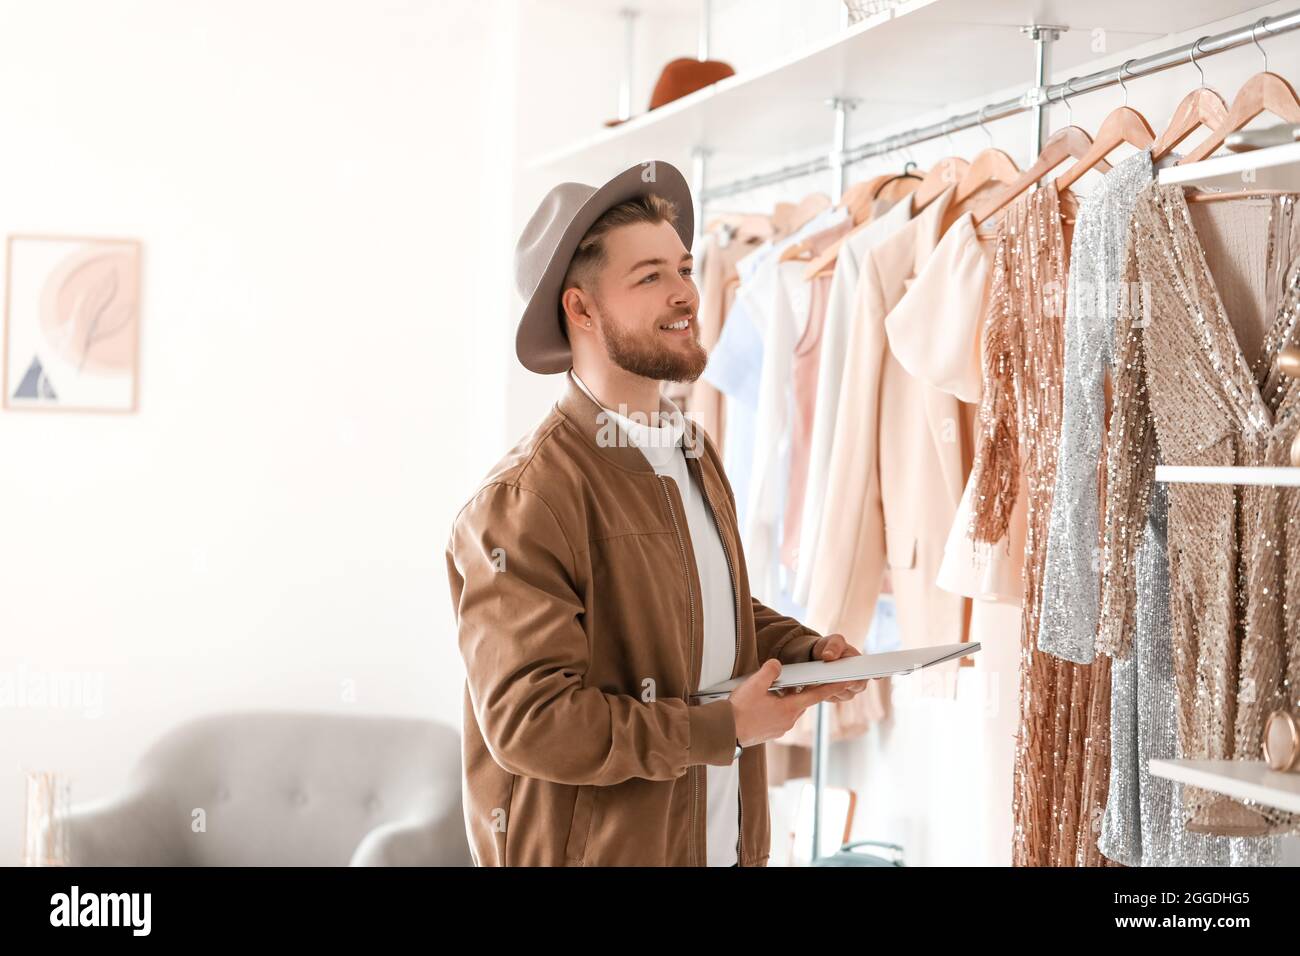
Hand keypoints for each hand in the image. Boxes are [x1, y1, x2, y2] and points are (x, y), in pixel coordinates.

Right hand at [730, 659, 845, 747]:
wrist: (724, 732)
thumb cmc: (739, 710)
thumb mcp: (755, 684)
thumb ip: (770, 671)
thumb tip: (778, 666)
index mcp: (789, 709)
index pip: (816, 695)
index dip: (832, 688)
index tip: (846, 683)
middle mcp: (788, 721)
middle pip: (801, 701)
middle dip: (799, 689)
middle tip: (793, 678)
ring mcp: (779, 729)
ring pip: (789, 708)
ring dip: (784, 699)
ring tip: (769, 690)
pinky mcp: (770, 733)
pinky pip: (779, 716)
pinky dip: (776, 707)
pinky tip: (761, 703)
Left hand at [803, 633, 874, 701]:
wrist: (818, 656)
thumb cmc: (831, 647)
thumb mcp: (833, 641)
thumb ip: (834, 646)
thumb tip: (829, 656)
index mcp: (862, 668)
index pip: (873, 674)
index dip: (876, 676)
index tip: (873, 676)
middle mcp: (857, 682)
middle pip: (856, 687)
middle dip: (846, 682)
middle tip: (836, 677)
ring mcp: (846, 691)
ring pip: (842, 694)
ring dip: (832, 688)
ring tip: (821, 679)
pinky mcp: (833, 696)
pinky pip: (830, 697)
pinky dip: (823, 691)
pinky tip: (815, 684)